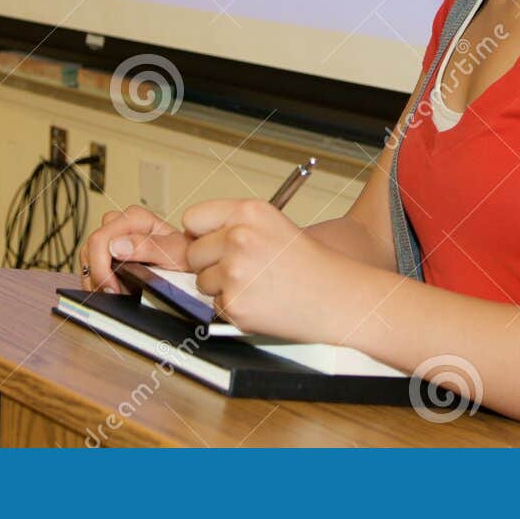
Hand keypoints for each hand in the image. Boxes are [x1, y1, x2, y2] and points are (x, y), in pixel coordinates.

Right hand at [80, 205, 192, 292]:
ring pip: (88, 254)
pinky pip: (91, 262)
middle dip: (98, 274)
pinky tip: (110, 290)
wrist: (191, 265)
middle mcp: (122, 223)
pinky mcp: (110, 250)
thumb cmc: (187, 257)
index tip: (113, 288)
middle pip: (91, 246)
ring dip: (95, 278)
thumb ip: (148, 247)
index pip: (102, 238)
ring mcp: (114, 235)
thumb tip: (117, 246)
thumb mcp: (175, 254)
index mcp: (136, 218)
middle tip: (112, 294)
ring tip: (114, 293)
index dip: (102, 267)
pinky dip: (96, 279)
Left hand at [181, 198, 362, 342]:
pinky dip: (233, 307)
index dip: (201, 234)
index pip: (193, 218)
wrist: (336, 297)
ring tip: (257, 284)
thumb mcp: (271, 226)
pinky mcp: (234, 302)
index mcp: (248, 211)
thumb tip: (182, 242)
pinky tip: (260, 301)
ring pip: (202, 282)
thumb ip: (229, 227)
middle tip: (244, 268)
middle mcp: (239, 237)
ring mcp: (234, 271)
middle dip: (210, 264)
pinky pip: (215, 306)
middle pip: (193, 253)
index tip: (211, 243)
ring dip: (222, 288)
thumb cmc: (308, 264)